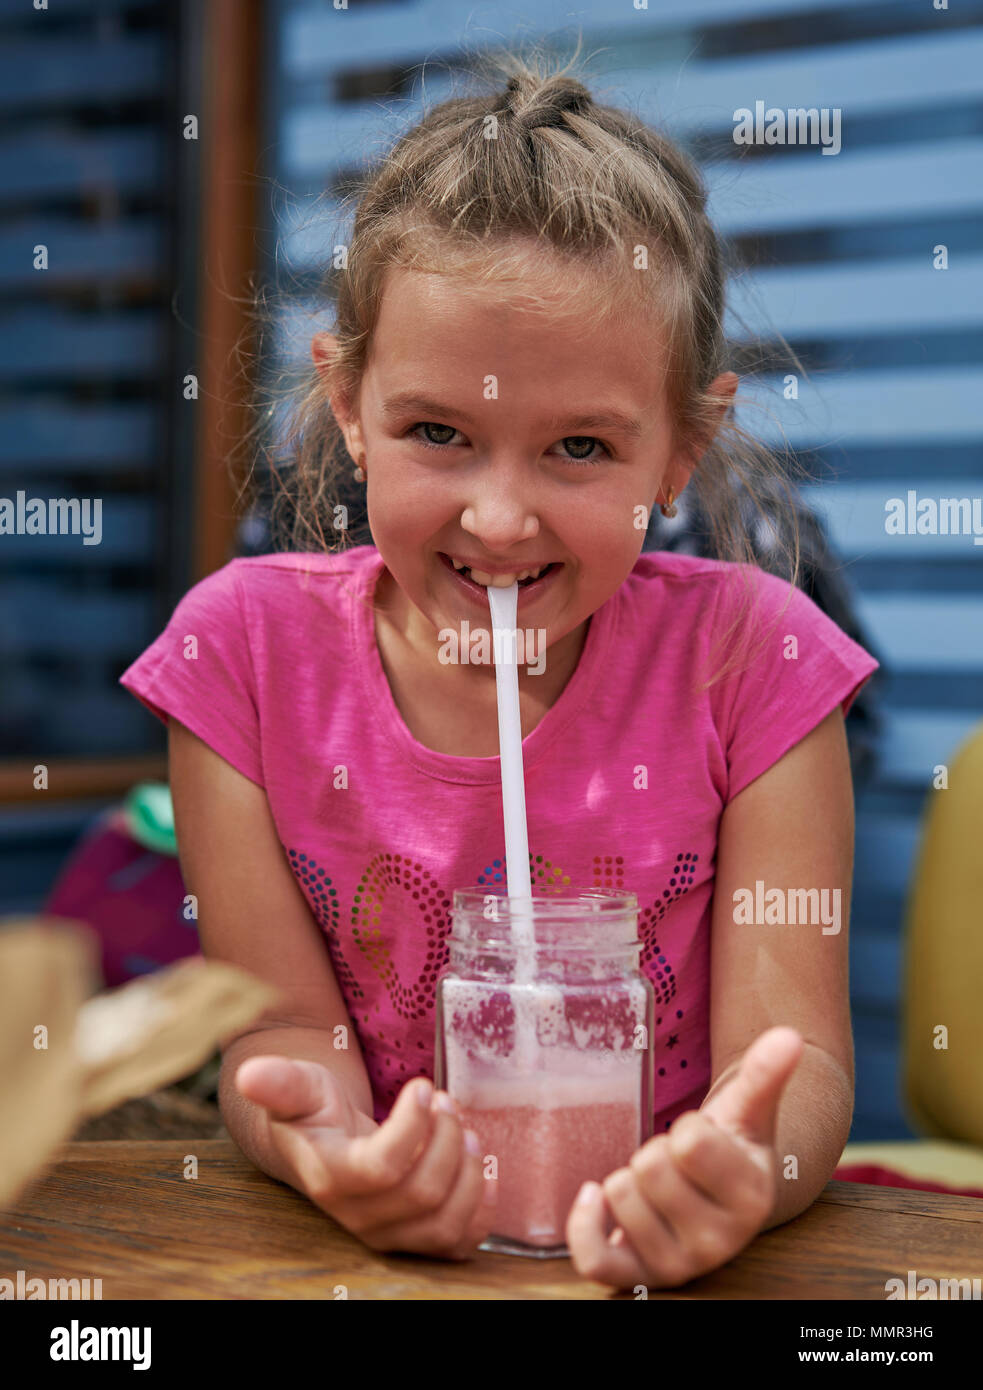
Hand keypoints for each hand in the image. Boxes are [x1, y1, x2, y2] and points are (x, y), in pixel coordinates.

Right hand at [235, 1058, 496, 1258]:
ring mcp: (390, 1234)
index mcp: (329, 1177)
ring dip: (467, 1173)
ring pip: (444, 1224)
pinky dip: (480, 1209)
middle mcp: (359, 1217)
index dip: (412, 1125)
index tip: (421, 1085)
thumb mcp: (297, 1088)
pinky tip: (482, 1169)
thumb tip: (248, 1074)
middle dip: (446, 1139)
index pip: (382, 1167)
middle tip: (447, 1102)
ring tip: (465, 1130)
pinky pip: (458, 1243)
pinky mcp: (416, 1240)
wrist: (323, 1144)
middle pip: (422, 1193)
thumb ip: (278, 1083)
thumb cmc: (313, 1111)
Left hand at [566, 1025, 804, 1289]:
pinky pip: (593, 1258)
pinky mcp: (637, 1277)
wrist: (712, 1202)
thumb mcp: (747, 1112)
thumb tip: (789, 1036)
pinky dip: (585, 1220)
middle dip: (655, 1152)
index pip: (690, 1141)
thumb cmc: (728, 1149)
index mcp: (752, 1197)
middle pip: (649, 1167)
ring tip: (655, 1188)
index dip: (687, 1128)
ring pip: (620, 1195)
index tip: (701, 1140)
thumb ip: (766, 1074)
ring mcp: (678, 1264)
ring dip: (628, 1178)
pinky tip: (597, 1197)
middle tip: (676, 1166)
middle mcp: (719, 1242)